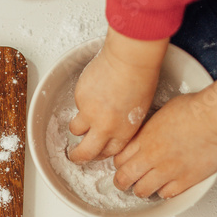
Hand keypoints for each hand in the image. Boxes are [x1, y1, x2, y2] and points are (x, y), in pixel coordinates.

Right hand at [69, 28, 168, 162]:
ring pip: (75, 129)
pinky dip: (83, 100)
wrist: (130, 59)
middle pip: (86, 152)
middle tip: (74, 156)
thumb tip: (111, 129)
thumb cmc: (141, 79)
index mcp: (124, 131)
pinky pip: (77, 105)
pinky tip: (95, 89)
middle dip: (78, 157)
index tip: (96, 151)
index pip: (108, 152)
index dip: (100, 152)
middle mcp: (105, 126)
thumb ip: (124, 124)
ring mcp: (90, 113)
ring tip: (86, 115)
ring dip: (78, 126)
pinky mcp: (79, 98)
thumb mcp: (139, 110)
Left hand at [113, 80, 216, 197]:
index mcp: (144, 139)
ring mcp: (167, 170)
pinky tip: (167, 186)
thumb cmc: (197, 109)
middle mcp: (151, 157)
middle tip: (125, 182)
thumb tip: (149, 131)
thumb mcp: (162, 112)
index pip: (119, 159)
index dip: (119, 164)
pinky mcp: (185, 180)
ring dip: (141, 189)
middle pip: (123, 178)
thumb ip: (151, 127)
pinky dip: (164, 192)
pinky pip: (166, 194)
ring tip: (144, 186)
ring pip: (141, 190)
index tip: (123, 165)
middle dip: (122, 181)